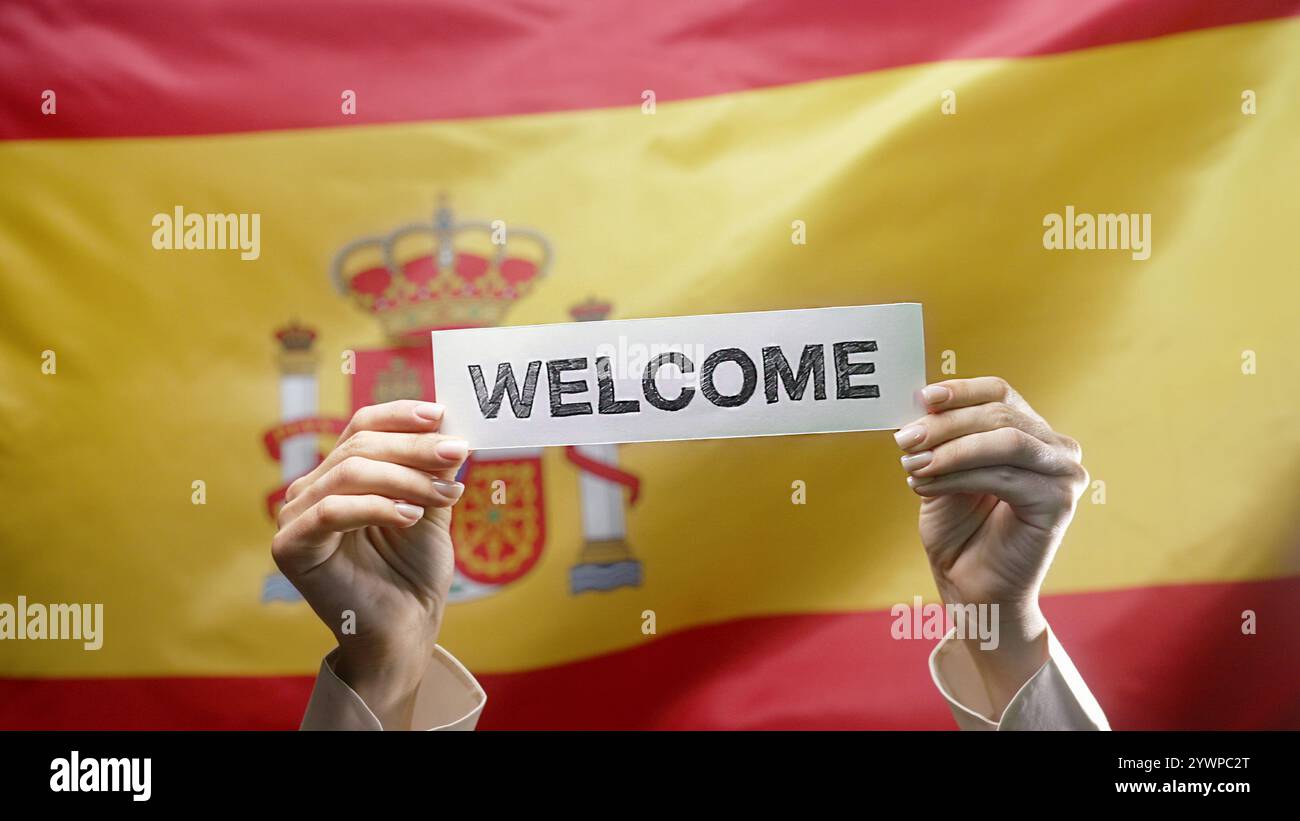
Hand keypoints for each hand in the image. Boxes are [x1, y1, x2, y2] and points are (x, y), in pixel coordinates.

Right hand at [272, 400, 468, 727]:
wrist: (406, 630)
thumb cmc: (414, 572)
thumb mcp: (430, 508)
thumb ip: (432, 469)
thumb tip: (448, 427)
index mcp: (338, 475)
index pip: (362, 427)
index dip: (399, 416)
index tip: (441, 414)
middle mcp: (310, 490)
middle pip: (359, 447)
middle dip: (415, 448)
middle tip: (458, 453)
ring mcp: (294, 517)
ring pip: (349, 473)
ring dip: (405, 479)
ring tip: (447, 494)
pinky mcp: (290, 547)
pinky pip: (332, 511)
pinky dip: (377, 507)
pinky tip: (411, 516)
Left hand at [895, 377, 1087, 712]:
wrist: (972, 591)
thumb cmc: (960, 534)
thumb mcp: (942, 474)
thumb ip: (939, 441)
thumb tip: (921, 405)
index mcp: (1030, 434)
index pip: (1000, 392)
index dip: (961, 390)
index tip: (921, 396)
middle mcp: (1055, 449)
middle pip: (999, 414)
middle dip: (944, 424)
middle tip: (903, 439)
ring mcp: (1063, 475)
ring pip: (1004, 439)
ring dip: (950, 448)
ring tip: (911, 464)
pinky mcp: (1059, 503)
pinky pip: (1003, 475)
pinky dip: (957, 476)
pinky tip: (925, 484)